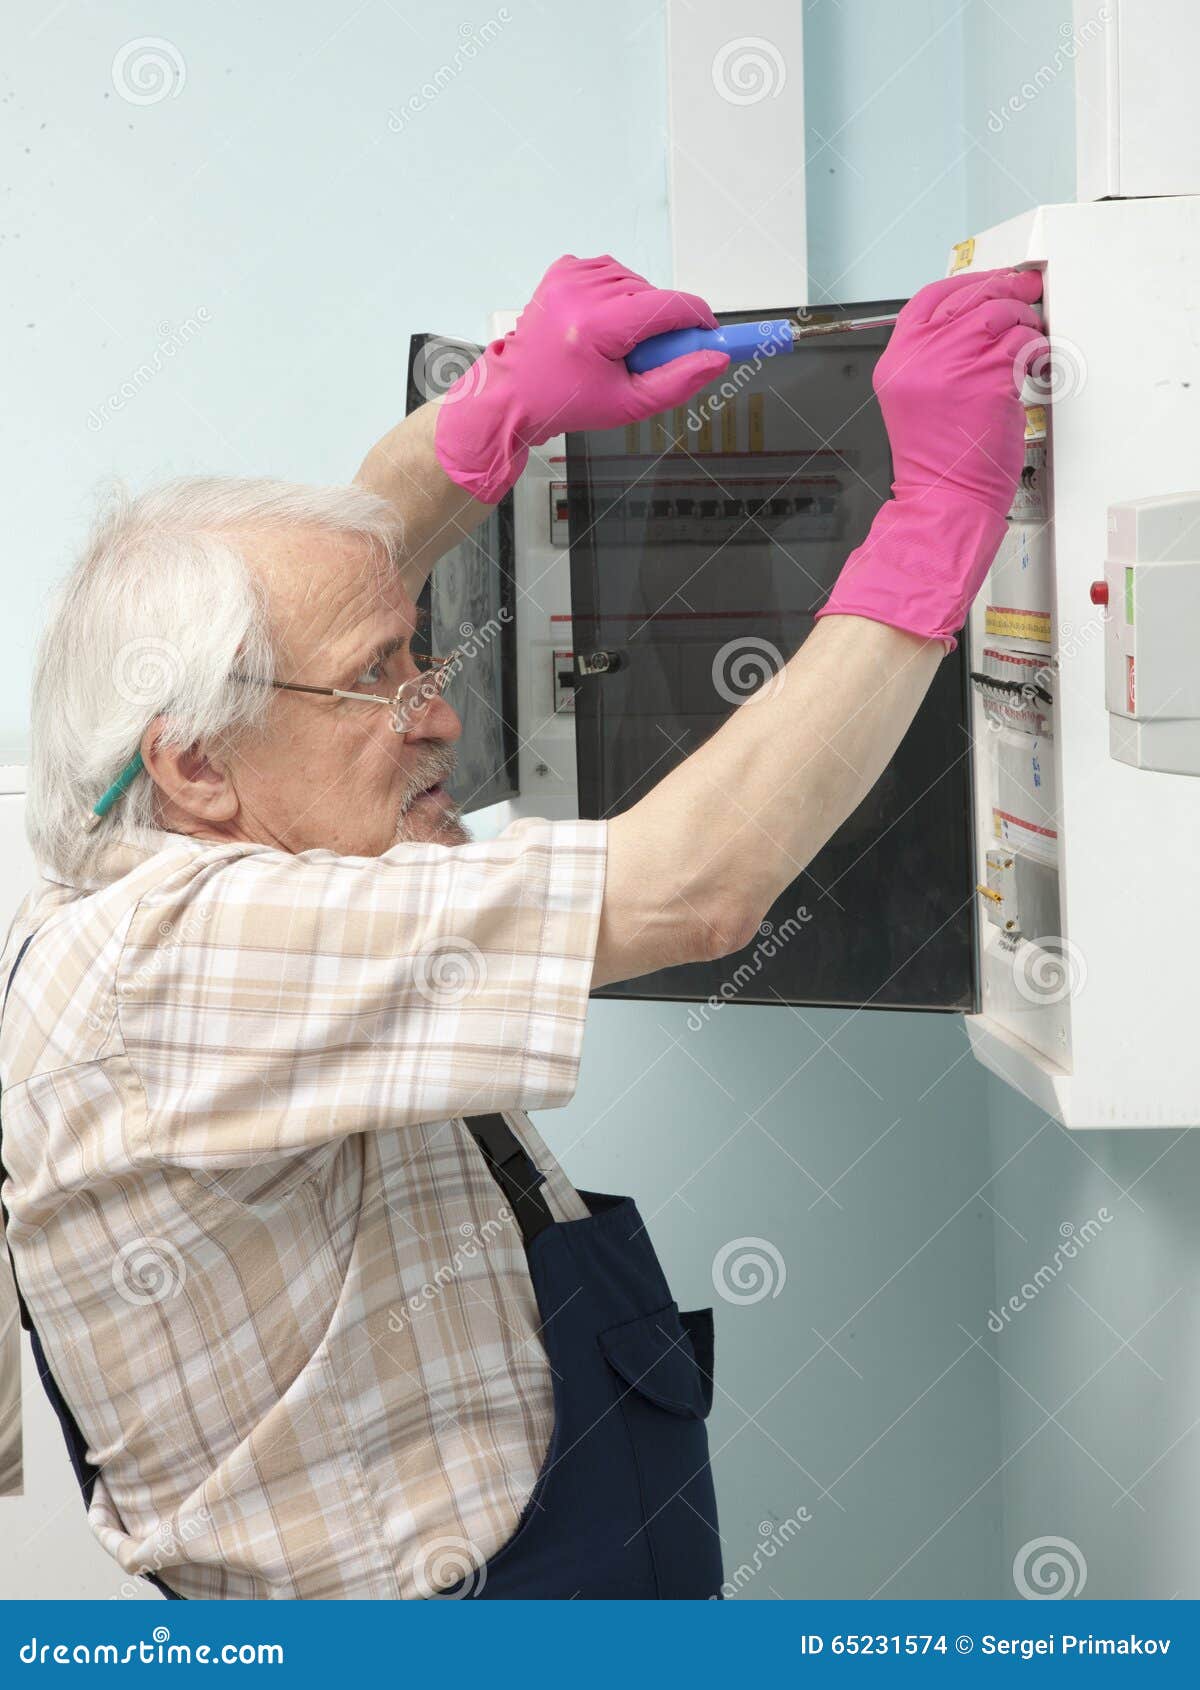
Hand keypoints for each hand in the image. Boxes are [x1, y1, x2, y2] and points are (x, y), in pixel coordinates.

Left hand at [434, 254, 729, 503]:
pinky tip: (603, 321)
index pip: (667, 306)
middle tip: (644, 356)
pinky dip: (617, 293)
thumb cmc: (568, 401)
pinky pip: (611, 272)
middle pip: (652, 294)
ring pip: (635, 281)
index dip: (697, 317)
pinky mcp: (562, 269)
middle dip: (660, 323)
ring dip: (639, 307)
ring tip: (618, 341)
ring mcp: (568, 276)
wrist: (516, 394)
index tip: (711, 331)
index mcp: (594, 325)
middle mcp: (579, 292)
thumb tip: (717, 359)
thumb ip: (679, 382)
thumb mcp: (630, 405)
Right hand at [817, 267, 1047, 647]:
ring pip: (998, 315)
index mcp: (897, 362)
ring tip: (1031, 335)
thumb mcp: (920, 399)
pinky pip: (1021, 344)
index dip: (965, 284)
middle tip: (1026, 291)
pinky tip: (1036, 362)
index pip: (928, 299)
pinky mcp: (987, 380)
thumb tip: (979, 319)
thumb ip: (936, 357)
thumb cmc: (939, 459)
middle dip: (1004, 289)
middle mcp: (919, 359)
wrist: (944, 499)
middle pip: (967, 299)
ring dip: (1023, 319)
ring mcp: (952, 367)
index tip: (990, 282)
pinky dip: (1036, 347)